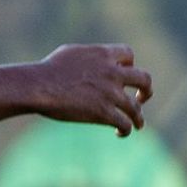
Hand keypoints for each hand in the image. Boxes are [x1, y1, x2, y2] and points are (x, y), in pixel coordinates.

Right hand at [31, 44, 152, 134]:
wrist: (39, 86)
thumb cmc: (48, 70)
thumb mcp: (72, 54)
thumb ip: (90, 57)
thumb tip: (93, 63)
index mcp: (103, 54)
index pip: (129, 55)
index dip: (129, 65)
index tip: (124, 75)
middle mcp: (112, 72)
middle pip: (144, 79)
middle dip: (146, 90)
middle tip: (142, 98)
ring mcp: (110, 93)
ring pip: (135, 107)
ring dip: (139, 117)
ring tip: (138, 124)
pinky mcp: (103, 112)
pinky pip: (124, 123)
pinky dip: (126, 129)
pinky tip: (119, 133)